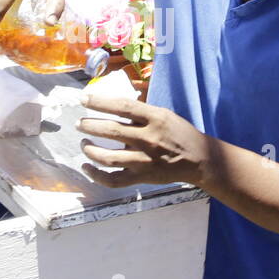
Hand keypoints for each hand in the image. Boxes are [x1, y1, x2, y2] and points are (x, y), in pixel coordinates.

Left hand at [77, 94, 217, 188]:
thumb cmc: (179, 133)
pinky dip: (96, 175)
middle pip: (111, 131)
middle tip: (79, 124)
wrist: (199, 159)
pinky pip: (113, 180)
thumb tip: (113, 101)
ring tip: (84, 143)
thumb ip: (141, 110)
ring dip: (90, 150)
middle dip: (89, 126)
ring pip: (108, 158)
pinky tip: (86, 166)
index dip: (99, 102)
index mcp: (155, 118)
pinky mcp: (142, 178)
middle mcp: (149, 139)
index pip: (122, 106)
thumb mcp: (164, 114)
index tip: (83, 99)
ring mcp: (144, 161)